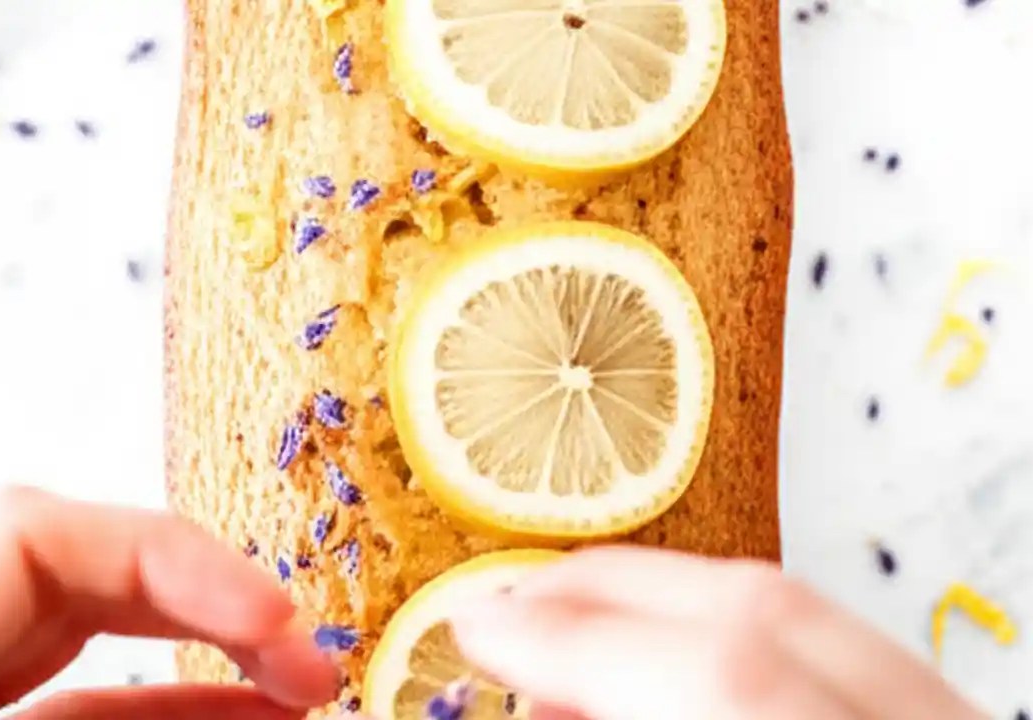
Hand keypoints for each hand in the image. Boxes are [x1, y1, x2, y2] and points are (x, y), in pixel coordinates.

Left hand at [0, 487, 337, 718]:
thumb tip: (288, 712)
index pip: (23, 533)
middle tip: (305, 650)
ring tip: (302, 687)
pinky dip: (165, 709)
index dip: (175, 558)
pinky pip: (70, 704)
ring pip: (76, 637)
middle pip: (64, 566)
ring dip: (201, 655)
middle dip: (204, 595)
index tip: (281, 623)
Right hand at [450, 547, 981, 719]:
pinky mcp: (937, 709)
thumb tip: (534, 693)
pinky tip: (660, 652)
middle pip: (759, 605)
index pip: (721, 674)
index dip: (576, 636)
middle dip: (605, 590)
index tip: (480, 626)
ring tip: (567, 627)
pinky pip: (822, 634)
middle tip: (508, 608)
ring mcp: (943, 713)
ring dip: (658, 603)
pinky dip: (722, 628)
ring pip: (796, 606)